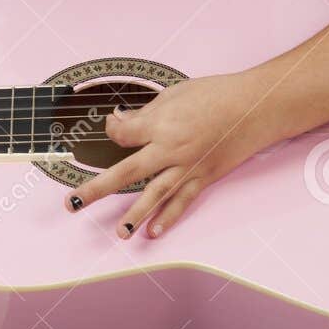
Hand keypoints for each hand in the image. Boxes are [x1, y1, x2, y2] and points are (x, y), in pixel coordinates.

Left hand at [64, 72, 272, 239]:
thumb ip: (146, 113)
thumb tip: (120, 121)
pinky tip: (153, 232)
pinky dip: (168, 218)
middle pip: (127, 172)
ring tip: (118, 233)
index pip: (122, 134)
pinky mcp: (204, 177)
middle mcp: (171, 148)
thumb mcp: (175, 94)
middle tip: (73, 203)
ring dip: (134, 215)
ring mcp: (188, 166)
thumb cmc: (215, 94)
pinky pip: (183, 201)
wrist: (255, 107)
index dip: (111, 129)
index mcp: (161, 123)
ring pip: (155, 194)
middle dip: (97, 188)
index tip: (112, 125)